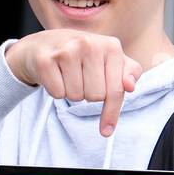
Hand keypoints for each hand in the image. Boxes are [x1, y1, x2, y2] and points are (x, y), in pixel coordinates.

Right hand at [4, 31, 143, 136]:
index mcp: (110, 45)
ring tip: (67, 76)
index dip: (111, 112)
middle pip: (95, 96)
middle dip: (87, 95)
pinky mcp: (45, 60)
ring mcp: (66, 50)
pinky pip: (58, 94)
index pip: (116, 90)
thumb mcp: (108, 60)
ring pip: (75, 96)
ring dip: (71, 93)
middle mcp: (89, 44)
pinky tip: (55, 76)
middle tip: (80, 80)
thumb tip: (131, 86)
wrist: (42, 45)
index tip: (107, 130)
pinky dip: (56, 91)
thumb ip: (127, 72)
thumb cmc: (80, 56)